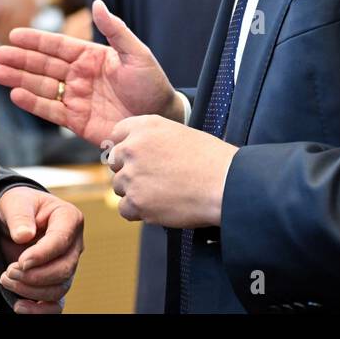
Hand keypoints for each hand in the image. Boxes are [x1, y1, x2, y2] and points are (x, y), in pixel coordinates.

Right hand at [0, 0, 177, 146]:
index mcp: (91, 56)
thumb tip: (98, 4)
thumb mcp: (137, 53)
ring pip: (42, 86)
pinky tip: (16, 95)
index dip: (36, 40)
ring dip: (20, 79)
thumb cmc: (152, 84)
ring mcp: (76, 98)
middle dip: (21, 59)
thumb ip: (116, 30)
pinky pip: (50, 110)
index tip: (14, 34)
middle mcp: (79, 75)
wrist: (160, 118)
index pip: (58, 46)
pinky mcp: (76, 120)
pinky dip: (33, 103)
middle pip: (44, 65)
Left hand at [0, 186, 83, 313]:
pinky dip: (40, 310)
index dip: (41, 255)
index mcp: (69, 219)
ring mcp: (67, 265)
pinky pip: (56, 303)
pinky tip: (21, 306)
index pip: (61, 242)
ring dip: (31, 291)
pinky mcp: (56, 282)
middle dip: (34, 276)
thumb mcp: (15, 202)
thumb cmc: (19, 206)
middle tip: (9, 271)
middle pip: (63, 269)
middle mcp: (73, 244)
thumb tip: (24, 236)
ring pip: (58, 288)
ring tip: (7, 279)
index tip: (21, 261)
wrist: (14, 220)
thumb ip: (20, 216)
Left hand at [106, 115, 238, 228]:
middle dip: (129, 171)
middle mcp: (132, 148)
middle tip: (152, 179)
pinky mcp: (136, 202)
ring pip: (119, 187)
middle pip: (115, 163)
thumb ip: (152, 139)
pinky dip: (139, 212)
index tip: (136, 158)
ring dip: (134, 192)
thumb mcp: (179, 133)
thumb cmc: (210, 159)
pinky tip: (158, 206)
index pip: (116, 135)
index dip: (127, 148)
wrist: (224, 184)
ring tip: (160, 193)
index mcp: (144, 126)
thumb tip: (138, 152)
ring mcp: (132, 176)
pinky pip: (124, 209)